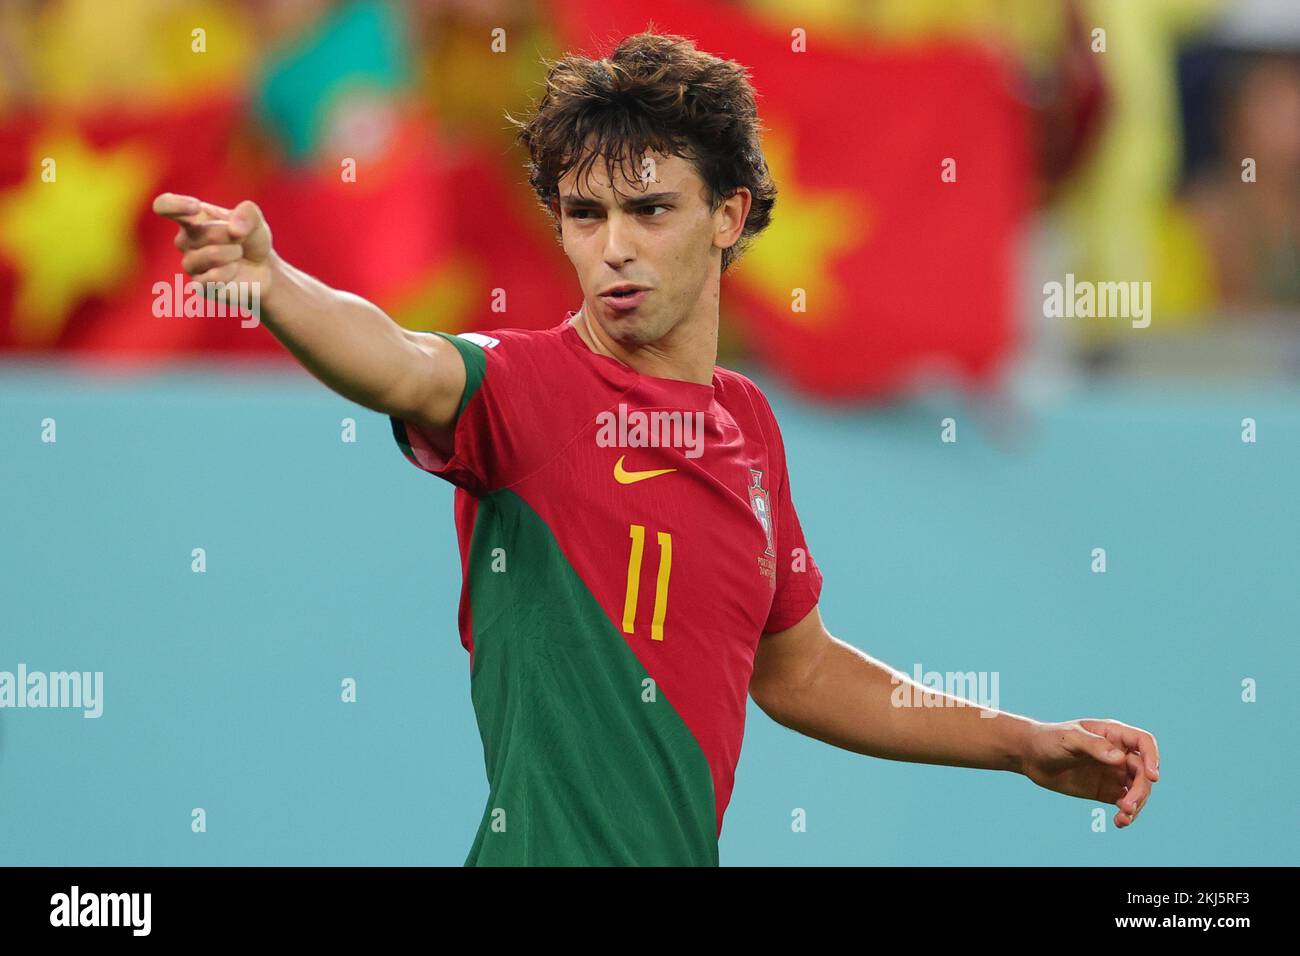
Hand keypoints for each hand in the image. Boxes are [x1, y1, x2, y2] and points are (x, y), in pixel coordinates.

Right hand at [152, 193, 274, 294]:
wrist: (262, 270)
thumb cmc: (251, 240)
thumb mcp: (256, 220)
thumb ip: (248, 214)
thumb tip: (233, 230)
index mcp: (191, 218)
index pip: (164, 205)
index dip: (174, 205)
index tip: (195, 207)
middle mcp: (185, 240)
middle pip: (201, 232)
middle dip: (229, 234)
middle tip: (239, 239)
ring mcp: (190, 264)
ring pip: (209, 255)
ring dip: (232, 253)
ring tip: (238, 254)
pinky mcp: (198, 286)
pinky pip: (211, 278)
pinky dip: (230, 272)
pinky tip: (233, 270)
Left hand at [1020, 718, 1159, 827]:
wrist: (1030, 756)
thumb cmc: (1048, 739)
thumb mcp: (1069, 739)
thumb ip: (1094, 746)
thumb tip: (1120, 759)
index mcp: (1113, 734)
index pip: (1144, 743)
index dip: (1153, 758)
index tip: (1152, 777)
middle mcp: (1118, 754)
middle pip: (1143, 771)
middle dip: (1141, 790)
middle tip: (1127, 806)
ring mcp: (1113, 773)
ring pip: (1138, 790)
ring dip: (1137, 805)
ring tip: (1123, 818)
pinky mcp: (1106, 791)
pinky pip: (1125, 803)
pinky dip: (1127, 814)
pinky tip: (1119, 821)